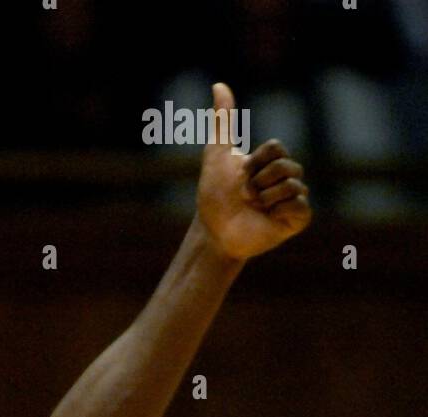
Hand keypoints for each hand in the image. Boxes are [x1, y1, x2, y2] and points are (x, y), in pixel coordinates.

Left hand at [196, 82, 310, 260]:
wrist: (214, 231)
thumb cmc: (214, 195)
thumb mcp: (217, 154)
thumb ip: (223, 120)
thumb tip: (219, 85)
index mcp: (270, 162)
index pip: (277, 147)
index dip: (257, 161)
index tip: (241, 176)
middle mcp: (284, 178)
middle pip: (286, 166)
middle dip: (260, 181)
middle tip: (247, 196)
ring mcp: (292, 199)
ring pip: (293, 185)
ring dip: (267, 198)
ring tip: (255, 208)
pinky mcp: (296, 220)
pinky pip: (302, 206)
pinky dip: (282, 210)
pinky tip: (269, 218)